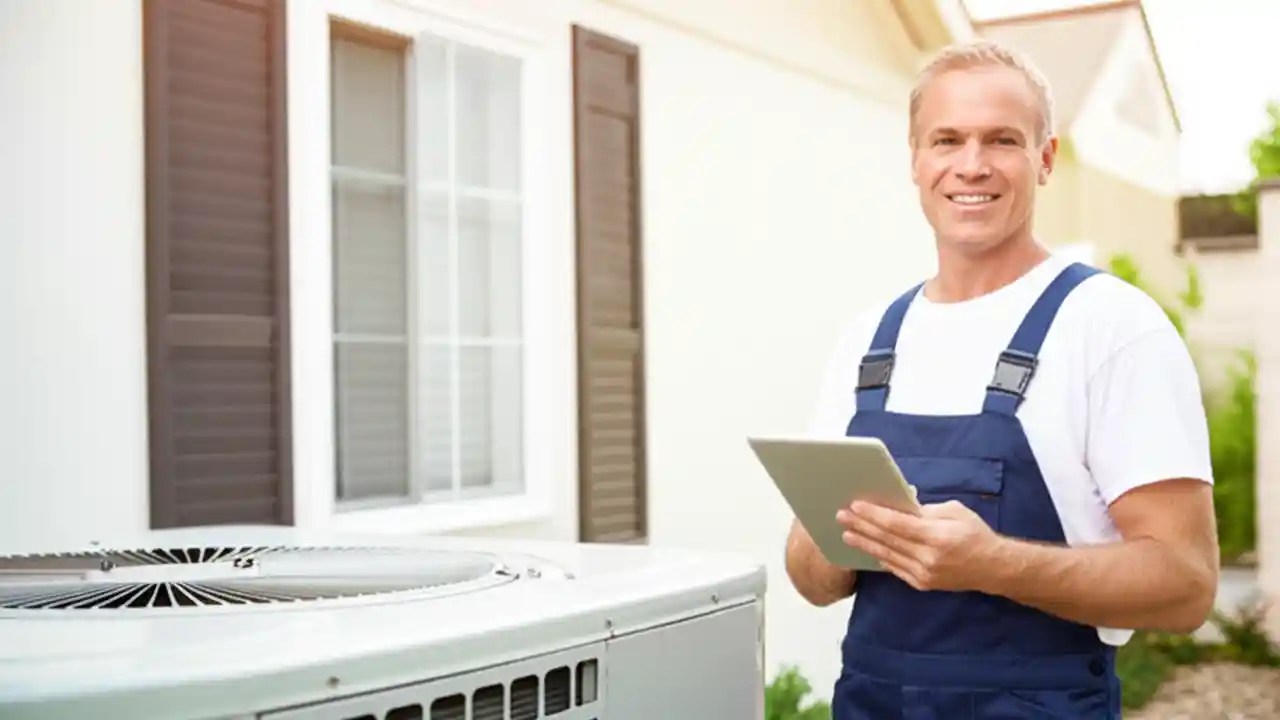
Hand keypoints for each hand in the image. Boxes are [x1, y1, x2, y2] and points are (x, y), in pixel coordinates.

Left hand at [836, 499, 1001, 592]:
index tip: (855, 505)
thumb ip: (926, 510)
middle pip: (887, 539)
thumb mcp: (955, 512)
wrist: (993, 568)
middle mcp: (928, 557)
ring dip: (865, 544)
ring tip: (846, 534)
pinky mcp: (923, 584)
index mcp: (937, 536)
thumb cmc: (975, 534)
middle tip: (841, 516)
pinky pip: (896, 569)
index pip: (897, 524)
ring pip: (887, 556)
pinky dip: (880, 558)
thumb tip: (899, 507)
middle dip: (862, 526)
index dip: (874, 515)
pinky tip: (867, 550)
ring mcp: (924, 574)